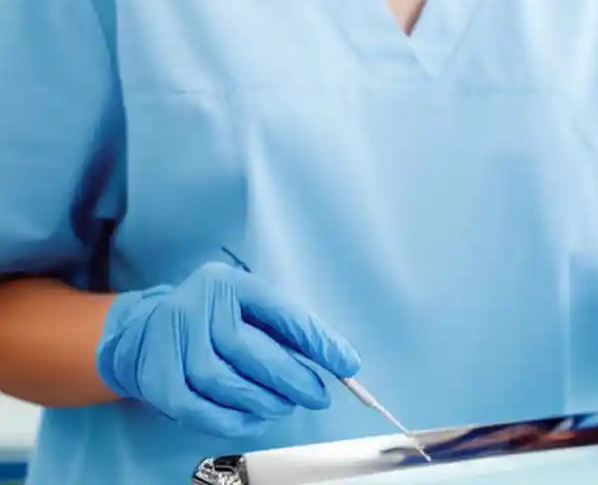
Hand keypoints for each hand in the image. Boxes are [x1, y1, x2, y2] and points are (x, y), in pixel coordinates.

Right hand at [96, 262, 359, 437]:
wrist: (144, 331)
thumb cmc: (214, 319)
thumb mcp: (249, 307)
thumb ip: (287, 329)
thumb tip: (336, 361)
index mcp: (231, 283)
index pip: (281, 313)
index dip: (317, 342)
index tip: (347, 365)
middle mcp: (198, 306)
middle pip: (249, 350)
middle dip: (292, 379)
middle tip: (317, 396)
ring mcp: (171, 341)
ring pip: (223, 382)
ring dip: (263, 402)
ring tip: (284, 406)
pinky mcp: (156, 377)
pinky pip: (198, 409)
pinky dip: (231, 421)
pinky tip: (253, 419)